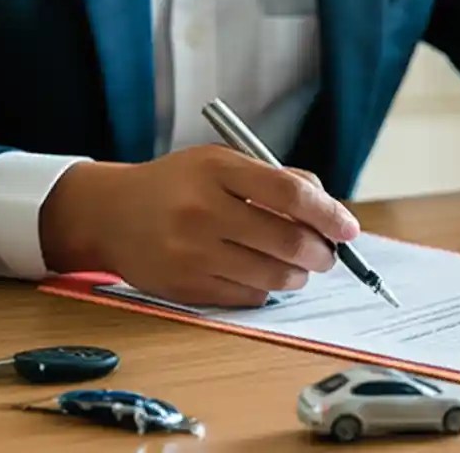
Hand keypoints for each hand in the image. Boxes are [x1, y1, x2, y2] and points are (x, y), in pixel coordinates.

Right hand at [39, 146, 359, 306]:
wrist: (111, 214)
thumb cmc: (179, 185)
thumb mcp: (220, 163)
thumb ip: (275, 179)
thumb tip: (330, 211)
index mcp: (216, 170)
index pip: (290, 193)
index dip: (329, 213)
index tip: (349, 228)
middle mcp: (202, 210)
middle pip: (288, 240)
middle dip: (322, 252)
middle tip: (328, 253)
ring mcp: (191, 252)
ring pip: (273, 275)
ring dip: (299, 274)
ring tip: (299, 266)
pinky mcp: (185, 287)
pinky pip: (248, 296)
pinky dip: (267, 289)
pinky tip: (262, 275)